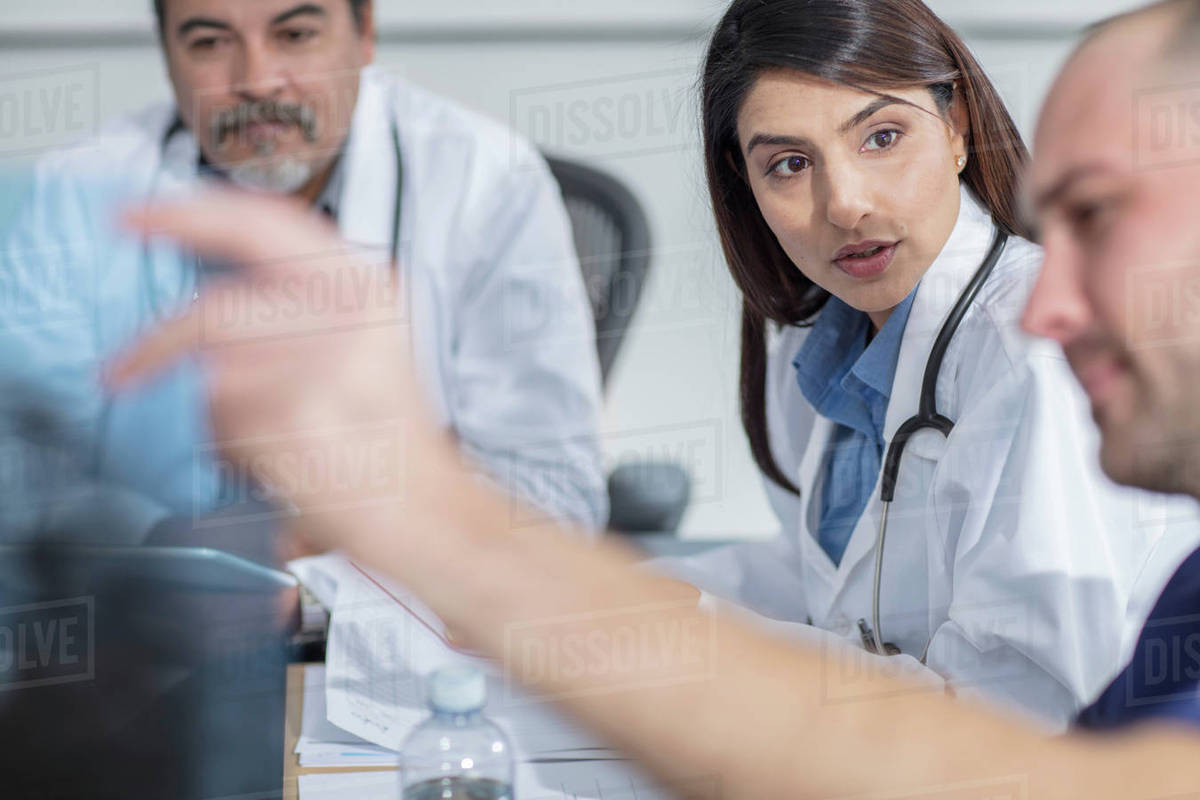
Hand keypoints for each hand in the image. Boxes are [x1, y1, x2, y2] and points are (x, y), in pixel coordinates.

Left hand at [106, 189, 449, 555]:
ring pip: (212, 369)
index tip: (137, 217)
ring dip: (217, 410)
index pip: (262, 222)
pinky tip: (279, 458)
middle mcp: (345, 311)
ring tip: (251, 440)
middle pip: (217, 307)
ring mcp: (318, 360)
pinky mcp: (292, 413)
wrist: (425, 508)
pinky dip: (231, 444)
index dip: (189, 213)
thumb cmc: (387, 435)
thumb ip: (294, 303)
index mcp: (362, 283)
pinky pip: (221, 421)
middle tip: (121, 368)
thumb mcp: (362, 342)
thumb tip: (202, 291)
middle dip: (156, 342)